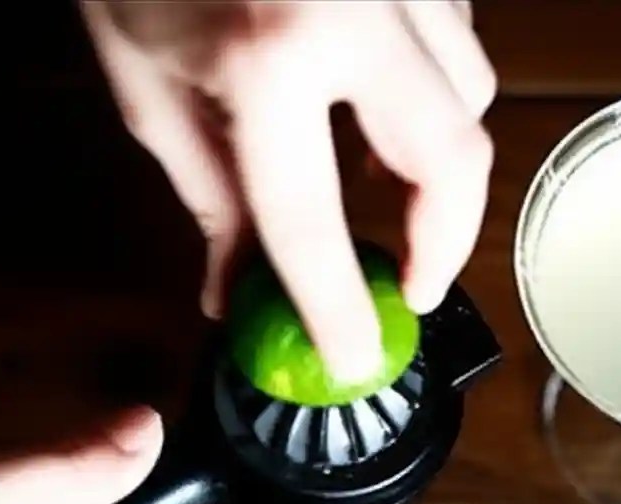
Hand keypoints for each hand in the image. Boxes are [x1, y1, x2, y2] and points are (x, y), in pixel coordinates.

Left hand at [82, 0, 496, 382]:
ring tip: (385, 195)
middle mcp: (353, 16)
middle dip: (444, 241)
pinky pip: (458, 40)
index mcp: (267, 56)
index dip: (337, 304)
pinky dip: (437, 91)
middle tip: (410, 283)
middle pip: (453, 158)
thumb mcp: (148, 82)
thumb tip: (240, 288)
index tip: (356, 354)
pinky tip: (386, 106)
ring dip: (442, 163)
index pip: (314, 219)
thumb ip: (210, 196)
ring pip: (472, 95)